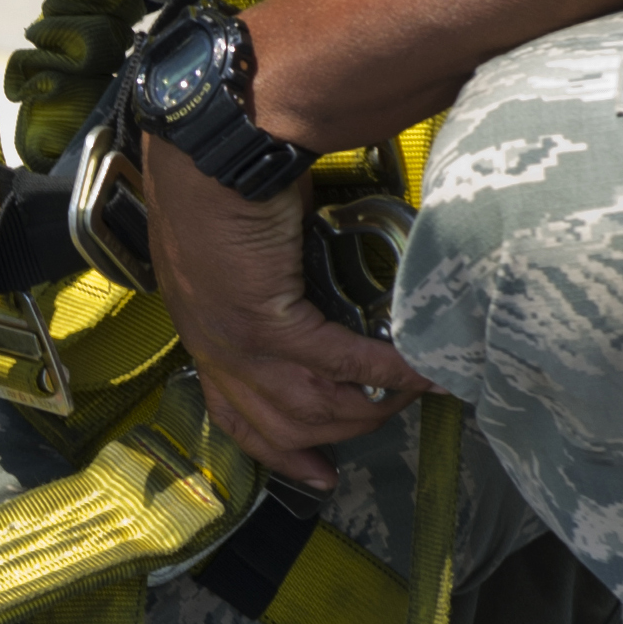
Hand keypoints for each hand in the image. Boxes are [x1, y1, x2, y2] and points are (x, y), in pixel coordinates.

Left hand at [135, 135, 428, 488]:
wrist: (212, 149)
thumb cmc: (223, 178)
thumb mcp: (234, 250)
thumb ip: (265, 283)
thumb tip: (317, 293)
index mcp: (202, 332)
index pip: (235, 413)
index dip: (279, 450)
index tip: (319, 474)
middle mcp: (213, 347)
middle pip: (281, 424)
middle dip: (342, 433)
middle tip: (393, 414)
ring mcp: (236, 341)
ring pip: (311, 406)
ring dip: (370, 404)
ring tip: (415, 389)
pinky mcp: (266, 320)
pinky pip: (336, 364)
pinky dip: (383, 371)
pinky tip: (420, 372)